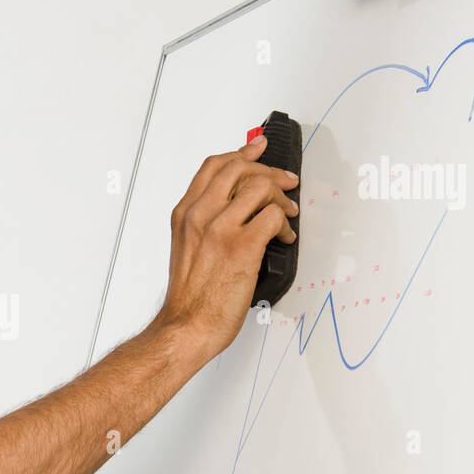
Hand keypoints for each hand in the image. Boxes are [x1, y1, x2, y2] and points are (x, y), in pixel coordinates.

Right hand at [152, 136, 298, 354]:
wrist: (186, 326)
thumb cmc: (189, 297)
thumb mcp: (185, 249)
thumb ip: (204, 225)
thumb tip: (236, 210)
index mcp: (185, 215)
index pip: (214, 167)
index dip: (241, 152)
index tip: (257, 147)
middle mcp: (200, 216)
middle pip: (239, 169)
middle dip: (269, 170)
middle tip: (286, 181)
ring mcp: (220, 230)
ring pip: (260, 188)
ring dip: (281, 198)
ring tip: (288, 214)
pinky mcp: (242, 247)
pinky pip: (273, 217)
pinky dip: (284, 224)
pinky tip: (284, 237)